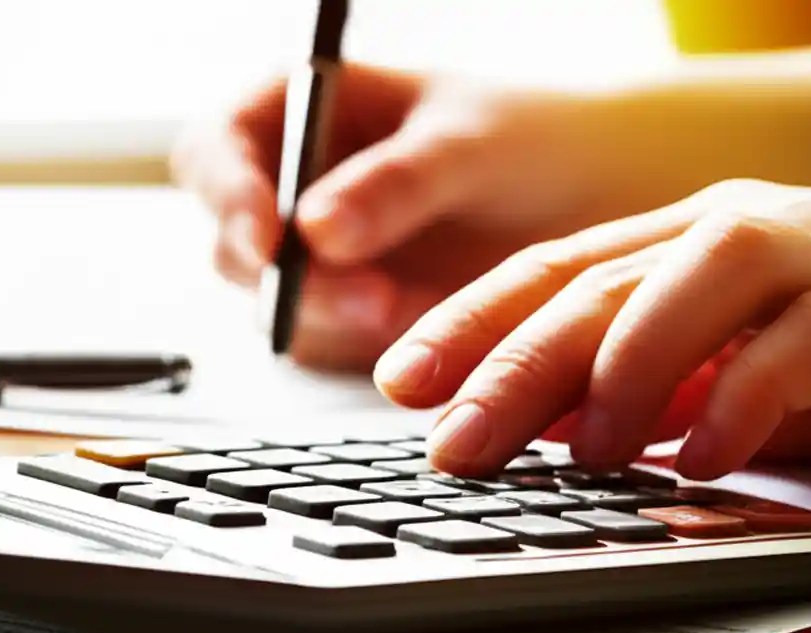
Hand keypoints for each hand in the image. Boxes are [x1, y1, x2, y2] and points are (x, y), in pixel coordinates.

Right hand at [172, 65, 617, 370]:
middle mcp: (295, 185)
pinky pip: (330, 342)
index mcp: (300, 111)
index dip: (228, 194)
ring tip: (408, 309)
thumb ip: (396, 182)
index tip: (269, 242)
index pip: (218, 149)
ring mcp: (318, 254)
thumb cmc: (529, 138)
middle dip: (291, 280)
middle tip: (366, 298)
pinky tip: (423, 318)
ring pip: (278, 305)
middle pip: (237, 242)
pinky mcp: (350, 310)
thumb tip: (314, 231)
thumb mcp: (470, 145)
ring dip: (333, 319)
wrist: (592, 197)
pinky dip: (367, 343)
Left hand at [373, 179, 810, 478]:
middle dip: (516, 361)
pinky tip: (704, 460)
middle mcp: (749, 231)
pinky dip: (748, 397)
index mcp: (692, 237)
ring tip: (586, 453)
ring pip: (701, 278)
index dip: (473, 321)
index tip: (403, 381)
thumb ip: (635, 382)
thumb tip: (530, 418)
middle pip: (608, 278)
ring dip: (630, 369)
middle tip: (454, 441)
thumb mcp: (719, 375)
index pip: (558, 266)